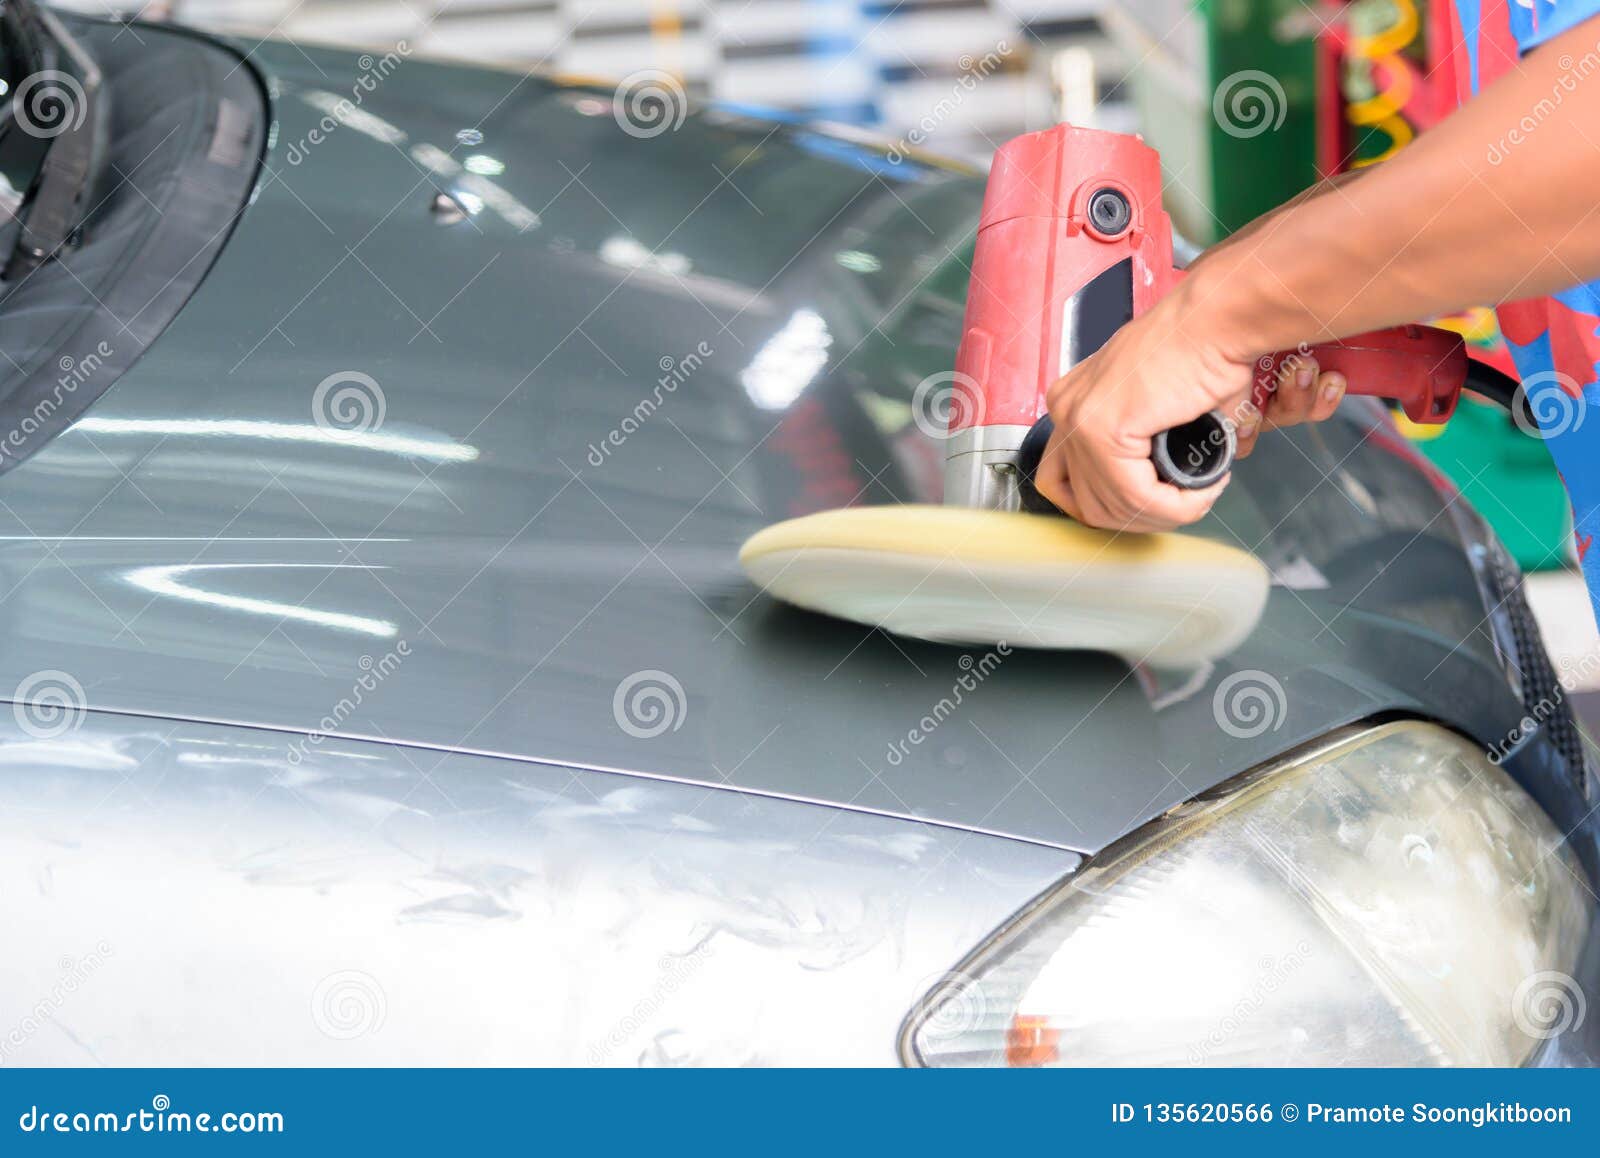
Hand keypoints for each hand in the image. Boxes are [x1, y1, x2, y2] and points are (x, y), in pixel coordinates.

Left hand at [1034, 291, 1346, 531]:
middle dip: (1140, 519)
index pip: (1064, 484)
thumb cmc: (1200, 349)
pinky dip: (1175, 506)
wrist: (1217, 320)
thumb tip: (1157, 491)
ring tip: (1201, 495)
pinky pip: (1137, 497)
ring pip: (1113, 508)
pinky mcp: (1105, 430)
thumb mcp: (1158, 402)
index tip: (1152, 506)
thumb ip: (1145, 446)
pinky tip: (1201, 492)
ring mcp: (1080, 420)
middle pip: (1084, 504)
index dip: (1112, 507)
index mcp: (1071, 401)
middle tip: (1183, 504)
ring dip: (1165, 514)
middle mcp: (1066, 409)